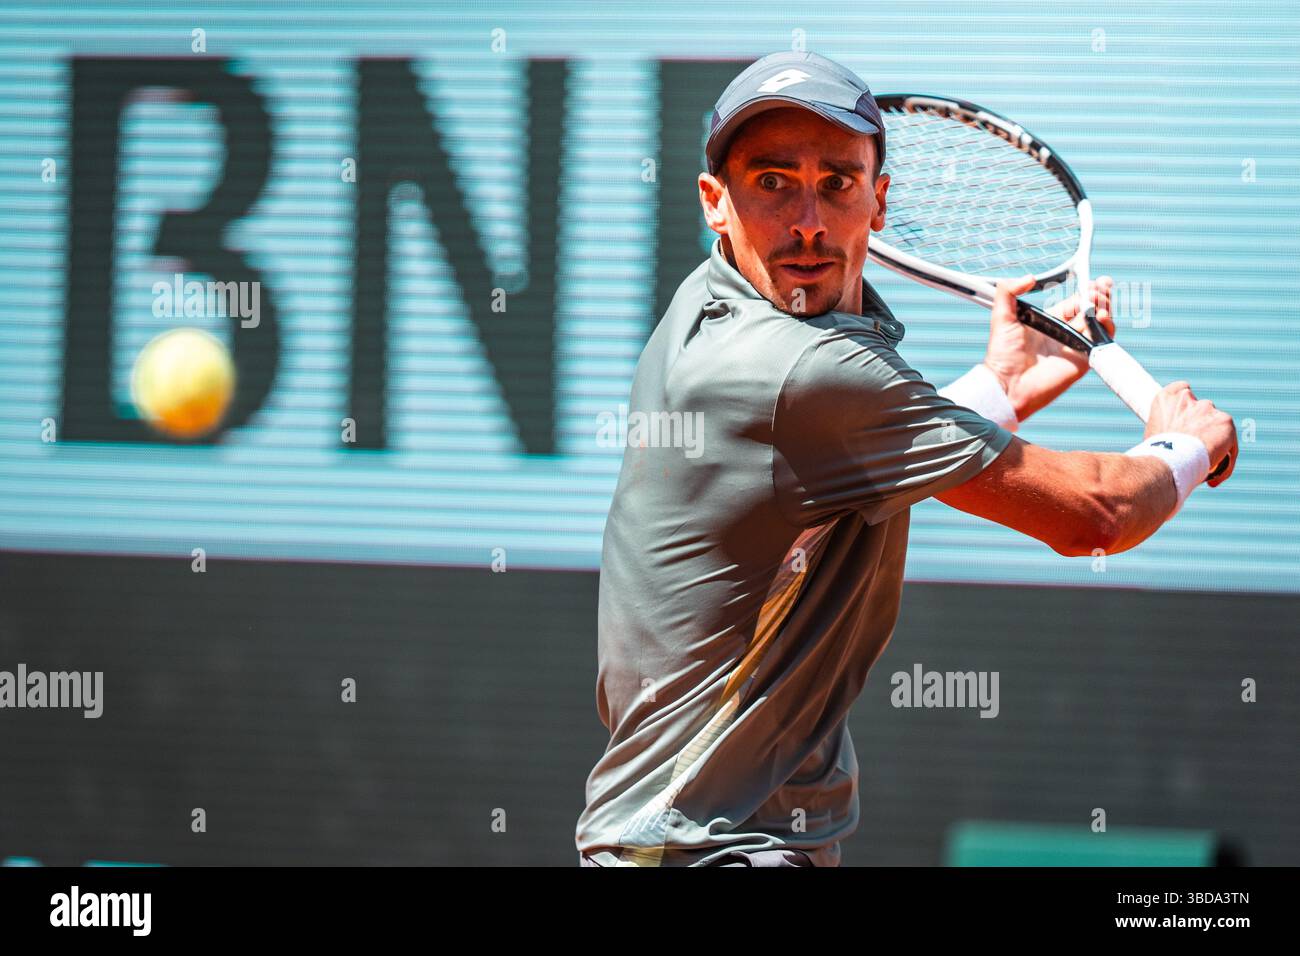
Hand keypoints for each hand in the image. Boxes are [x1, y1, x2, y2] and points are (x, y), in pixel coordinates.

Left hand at [983, 274, 1114, 421]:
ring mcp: (1076, 346)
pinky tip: (1100, 316)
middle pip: (1091, 310)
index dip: (1086, 291)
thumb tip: (1029, 277)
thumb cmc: (1002, 354)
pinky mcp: (1083, 360)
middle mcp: (1066, 333)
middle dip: (1099, 296)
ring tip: (1097, 297)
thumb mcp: (1002, 316)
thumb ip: (1008, 291)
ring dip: (1104, 307)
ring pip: (1099, 323)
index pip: (1075, 302)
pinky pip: (1101, 342)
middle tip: (1099, 286)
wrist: (1006, 383)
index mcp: (1050, 322)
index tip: (1093, 280)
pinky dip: (1106, 327)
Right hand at [1146, 381, 1237, 486]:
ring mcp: (1207, 408)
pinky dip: (1225, 462)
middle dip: (1201, 429)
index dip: (1186, 407)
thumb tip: (1175, 443)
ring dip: (1213, 444)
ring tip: (1203, 468)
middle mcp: (1186, 397)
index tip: (1184, 423)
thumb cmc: (1153, 456)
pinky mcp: (1225, 421)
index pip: (1182, 390)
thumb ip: (1169, 429)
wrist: (1166, 462)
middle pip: (1202, 411)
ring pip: (1217, 429)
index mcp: (1165, 398)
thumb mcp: (1153, 437)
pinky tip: (1214, 478)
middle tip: (1193, 452)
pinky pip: (1230, 445)